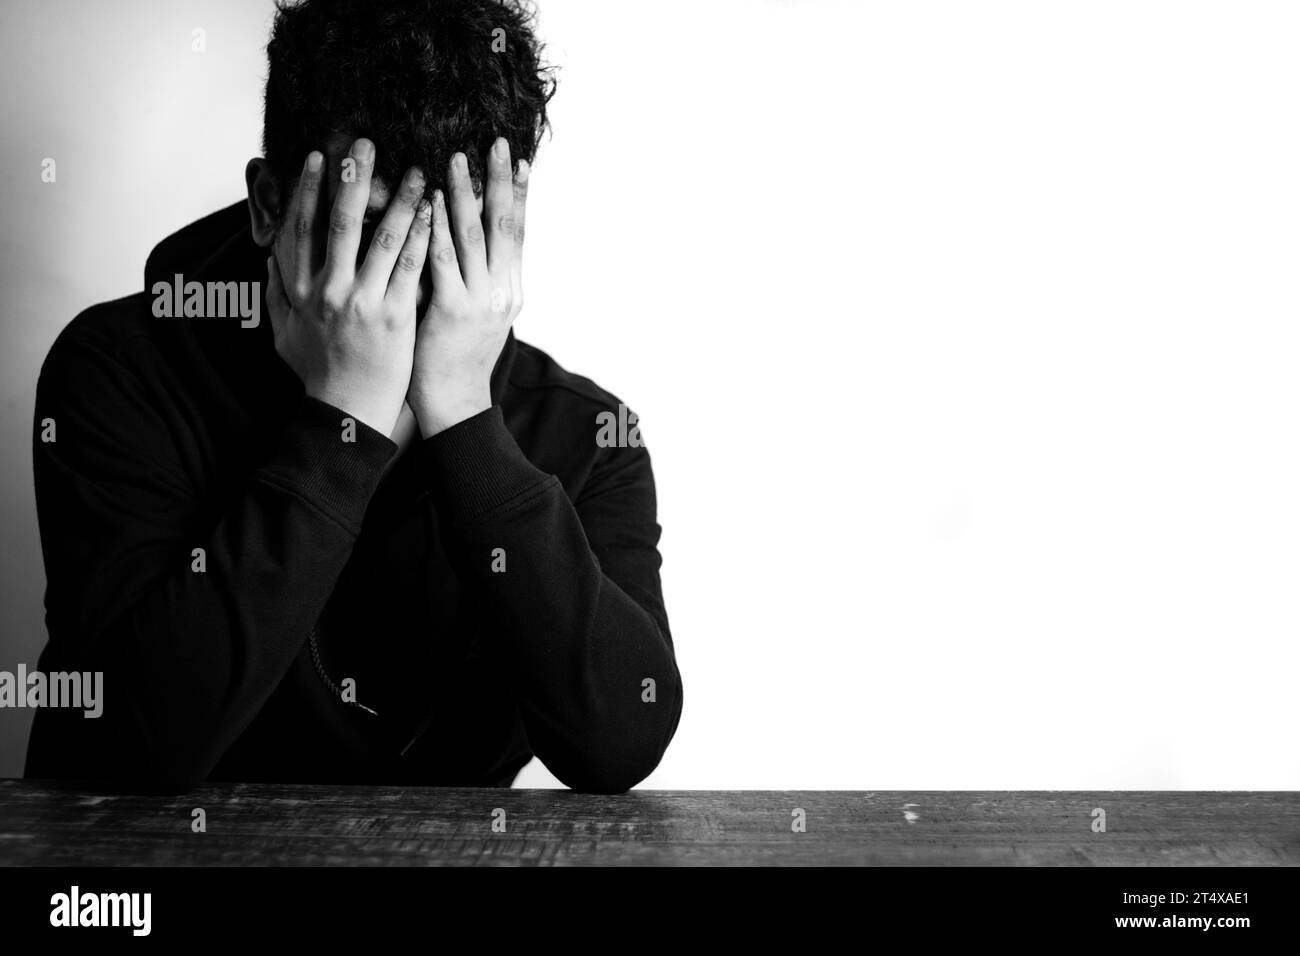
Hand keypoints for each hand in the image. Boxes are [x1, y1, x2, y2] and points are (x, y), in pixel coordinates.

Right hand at [266, 138, 430, 436]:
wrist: (346, 413)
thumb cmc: (317, 375)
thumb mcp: (282, 334)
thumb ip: (274, 293)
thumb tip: (268, 258)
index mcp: (299, 291)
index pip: (301, 228)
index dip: (309, 191)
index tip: (318, 159)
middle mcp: (328, 291)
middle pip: (338, 223)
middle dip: (351, 179)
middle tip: (363, 144)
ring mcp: (362, 302)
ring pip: (381, 239)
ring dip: (400, 200)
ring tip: (416, 171)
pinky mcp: (394, 316)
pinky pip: (411, 268)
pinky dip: (422, 237)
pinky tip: (435, 214)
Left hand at [408, 137, 527, 435]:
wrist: (454, 403)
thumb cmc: (457, 356)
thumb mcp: (479, 313)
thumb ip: (477, 276)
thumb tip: (465, 236)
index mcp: (511, 290)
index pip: (519, 232)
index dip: (520, 194)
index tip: (519, 159)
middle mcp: (503, 291)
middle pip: (505, 226)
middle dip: (501, 182)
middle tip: (496, 143)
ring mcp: (480, 301)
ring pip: (474, 237)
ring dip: (465, 195)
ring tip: (457, 160)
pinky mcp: (452, 311)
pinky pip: (443, 260)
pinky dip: (437, 228)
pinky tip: (429, 202)